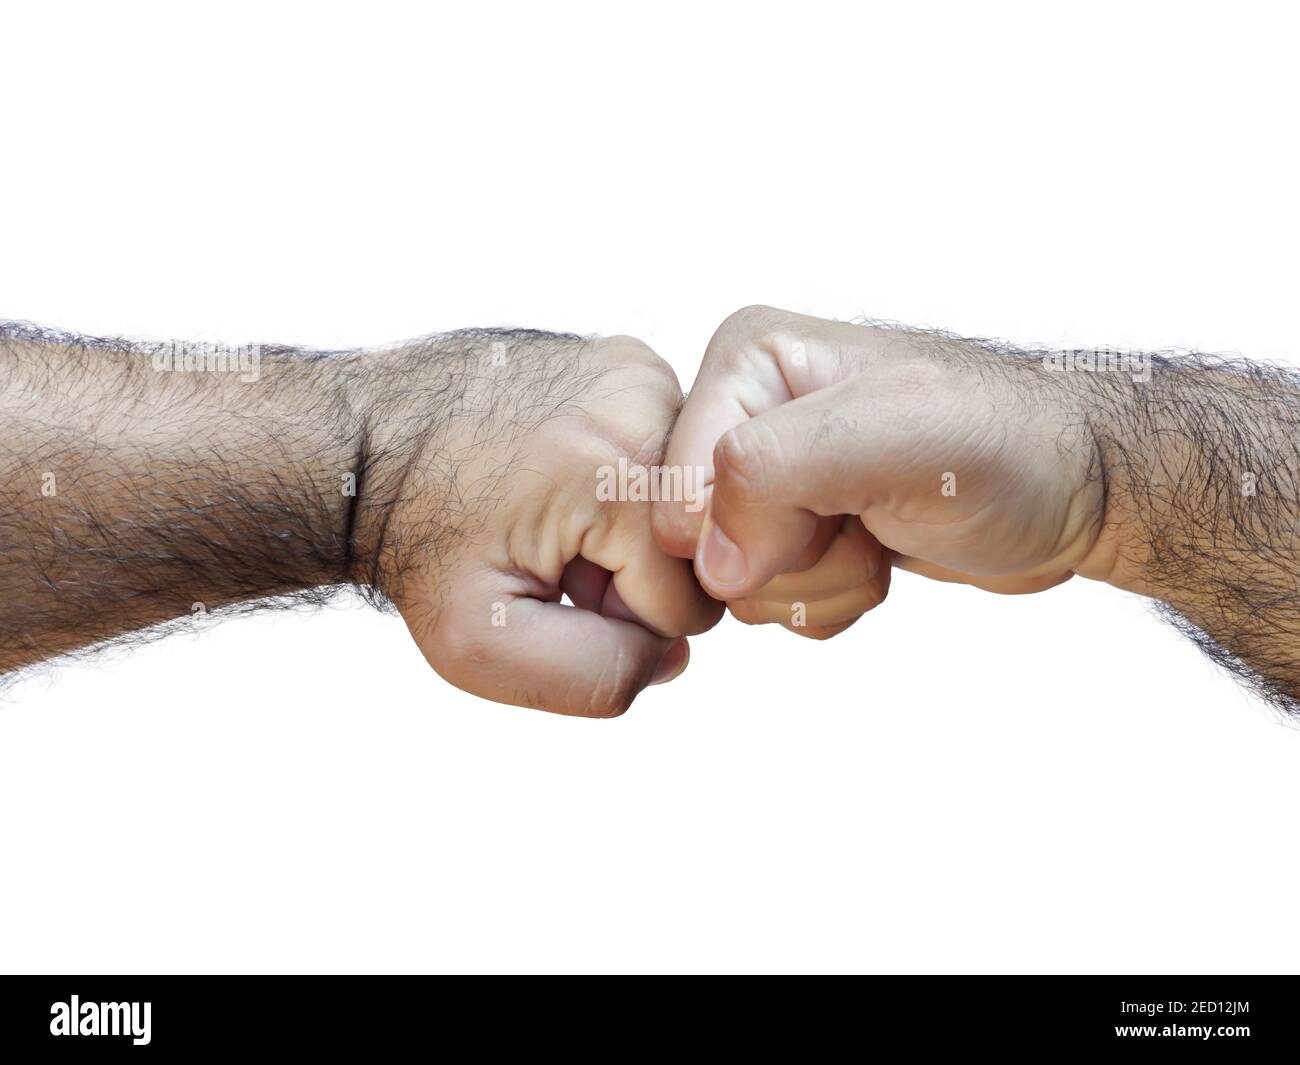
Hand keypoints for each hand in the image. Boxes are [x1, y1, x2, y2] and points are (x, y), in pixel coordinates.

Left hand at [356, 330, 722, 715]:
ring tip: (547, 514)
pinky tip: (557, 481)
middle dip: (627, 573)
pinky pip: (663, 459)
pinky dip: (620, 484)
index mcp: (624, 469)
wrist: (357, 445)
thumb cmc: (411, 538)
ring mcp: (641, 369)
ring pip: (684, 504)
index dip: (618, 624)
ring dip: (626, 530)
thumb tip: (670, 655)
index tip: (552, 587)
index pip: (693, 605)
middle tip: (547, 554)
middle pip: (696, 549)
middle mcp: (649, 400)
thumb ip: (597, 679)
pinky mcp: (630, 361)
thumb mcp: (481, 646)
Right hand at [653, 307, 1109, 635]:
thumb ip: (773, 474)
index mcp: (747, 360)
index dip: (747, 529)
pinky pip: (768, 598)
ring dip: (817, 582)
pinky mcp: (794, 524)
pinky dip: (829, 598)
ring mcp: (769, 473)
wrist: (1072, 491)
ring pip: (732, 580)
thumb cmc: (1005, 447)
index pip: (675, 487)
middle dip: (788, 559)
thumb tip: (708, 563)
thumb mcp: (895, 437)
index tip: (832, 510)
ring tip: (877, 531)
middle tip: (860, 519)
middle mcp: (745, 409)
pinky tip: (876, 553)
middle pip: (698, 541)